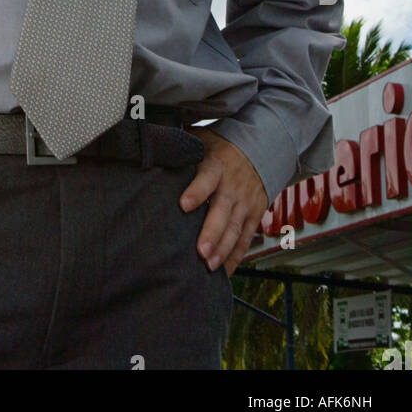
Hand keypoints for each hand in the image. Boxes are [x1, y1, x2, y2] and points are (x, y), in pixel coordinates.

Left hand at [179, 127, 267, 276]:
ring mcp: (245, 202)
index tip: (183, 205)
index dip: (196, 192)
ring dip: (223, 249)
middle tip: (200, 252)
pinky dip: (236, 256)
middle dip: (211, 233)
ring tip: (209, 266)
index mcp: (216, 166)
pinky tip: (224, 271)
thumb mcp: (201, 140)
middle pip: (222, 212)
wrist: (259, 147)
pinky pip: (246, 238)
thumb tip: (151, 149)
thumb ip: (180, 148)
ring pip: (235, 229)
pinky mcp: (254, 215)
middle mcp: (232, 186)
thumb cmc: (220, 146)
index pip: (206, 179)